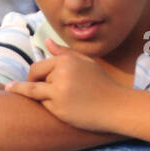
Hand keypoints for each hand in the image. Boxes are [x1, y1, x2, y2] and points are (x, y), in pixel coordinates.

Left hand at [5, 38, 121, 129]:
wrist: (116, 107)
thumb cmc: (101, 85)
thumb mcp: (86, 63)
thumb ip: (65, 53)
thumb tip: (46, 41)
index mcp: (67, 59)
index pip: (38, 66)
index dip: (36, 76)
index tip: (37, 83)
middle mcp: (61, 72)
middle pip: (34, 77)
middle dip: (34, 84)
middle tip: (47, 93)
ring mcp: (58, 90)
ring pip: (35, 91)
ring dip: (40, 96)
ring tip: (61, 100)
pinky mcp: (58, 107)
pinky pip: (43, 105)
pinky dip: (48, 107)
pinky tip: (66, 109)